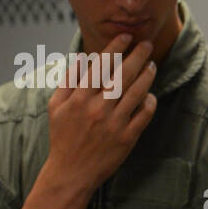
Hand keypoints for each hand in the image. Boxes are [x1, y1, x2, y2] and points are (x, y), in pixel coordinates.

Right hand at [45, 33, 157, 193]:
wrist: (71, 172)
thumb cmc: (63, 137)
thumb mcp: (55, 107)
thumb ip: (68, 81)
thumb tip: (81, 58)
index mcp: (79, 98)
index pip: (100, 65)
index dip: (115, 48)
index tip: (125, 36)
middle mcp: (97, 108)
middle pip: (122, 74)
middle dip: (137, 56)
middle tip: (147, 43)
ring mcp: (114, 123)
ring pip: (136, 92)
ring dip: (147, 75)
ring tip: (152, 64)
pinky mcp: (127, 138)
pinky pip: (144, 114)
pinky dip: (149, 101)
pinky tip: (150, 95)